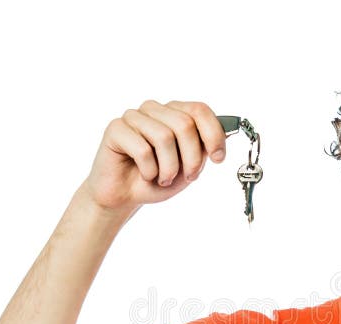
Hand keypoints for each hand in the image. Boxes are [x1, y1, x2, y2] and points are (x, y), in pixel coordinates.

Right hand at [77, 99, 226, 215]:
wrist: (125, 196)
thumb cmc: (157, 179)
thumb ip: (204, 149)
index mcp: (174, 113)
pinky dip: (149, 170)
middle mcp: (155, 110)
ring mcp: (134, 117)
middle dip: (191, 159)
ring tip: (162, 178)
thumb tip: (224, 133)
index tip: (218, 158)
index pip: (199, 110)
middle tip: (186, 177)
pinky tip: (145, 175)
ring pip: (164, 137)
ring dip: (169, 168)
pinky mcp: (116, 129)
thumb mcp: (189, 167)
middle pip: (184, 124)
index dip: (213, 134)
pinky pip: (142, 149)